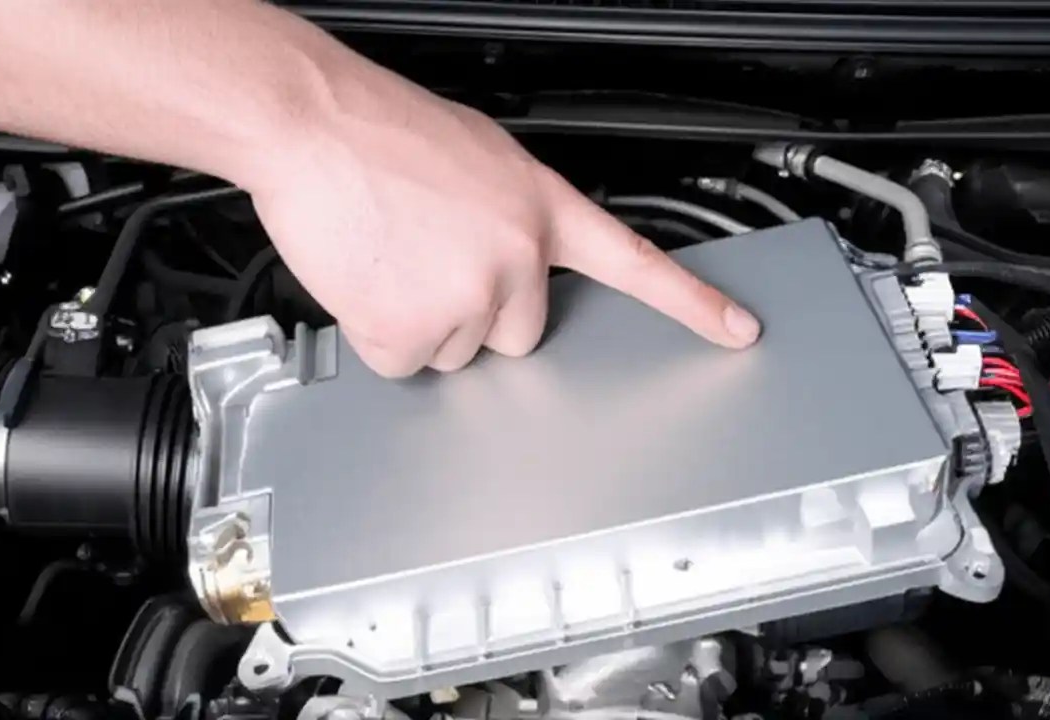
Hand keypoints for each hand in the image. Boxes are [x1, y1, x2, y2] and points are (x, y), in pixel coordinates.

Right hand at [244, 45, 759, 377]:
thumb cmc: (383, 130)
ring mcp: (468, 297)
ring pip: (457, 352)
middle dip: (479, 312)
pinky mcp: (412, 330)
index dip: (691, 304)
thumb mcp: (480, 158)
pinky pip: (405, 363)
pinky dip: (381, 334)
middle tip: (433, 260)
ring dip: (424, 319)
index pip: (635, 264)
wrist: (313, 122)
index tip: (736, 331)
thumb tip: (509, 255)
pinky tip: (370, 280)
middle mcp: (517, 257)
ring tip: (393, 256)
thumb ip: (512, 214)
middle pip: (519, 332)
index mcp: (541, 207)